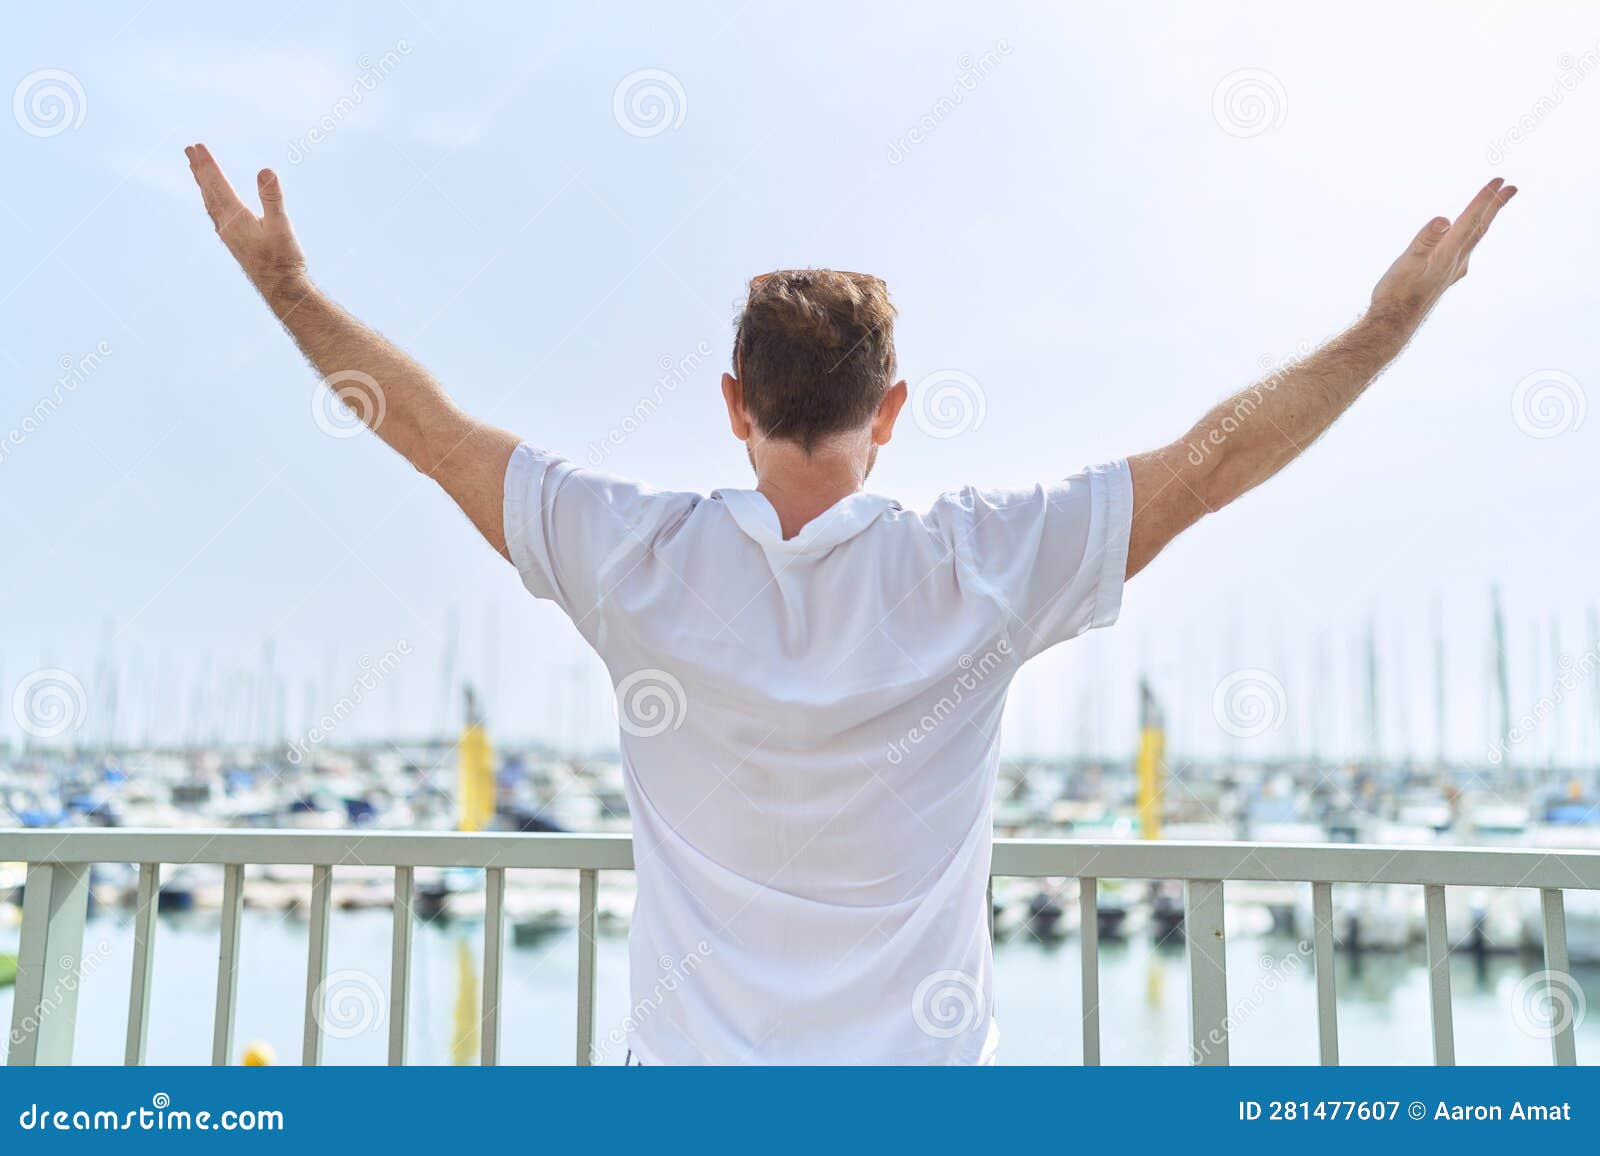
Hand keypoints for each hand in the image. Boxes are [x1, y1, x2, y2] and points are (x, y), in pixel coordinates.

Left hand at [185, 143, 307, 301]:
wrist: (281, 288)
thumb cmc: (283, 259)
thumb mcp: (281, 226)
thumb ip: (272, 198)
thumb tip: (265, 171)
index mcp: (235, 217)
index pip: (217, 184)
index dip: (207, 164)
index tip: (197, 146)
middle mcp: (226, 224)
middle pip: (208, 191)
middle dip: (199, 169)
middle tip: (189, 150)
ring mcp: (228, 234)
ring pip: (210, 202)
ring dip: (202, 183)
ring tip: (196, 169)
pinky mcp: (234, 241)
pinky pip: (215, 213)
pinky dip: (210, 199)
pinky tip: (212, 201)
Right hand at [1370, 177, 1516, 326]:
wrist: (1392, 325)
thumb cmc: (1396, 295)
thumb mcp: (1406, 263)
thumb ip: (1425, 240)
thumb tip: (1444, 219)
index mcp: (1448, 254)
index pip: (1470, 221)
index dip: (1485, 200)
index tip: (1500, 181)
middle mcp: (1456, 262)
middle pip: (1480, 229)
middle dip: (1495, 207)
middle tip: (1511, 188)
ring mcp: (1451, 272)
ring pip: (1473, 241)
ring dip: (1485, 222)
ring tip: (1492, 209)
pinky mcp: (1443, 279)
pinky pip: (1464, 252)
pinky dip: (1470, 239)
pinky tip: (1465, 244)